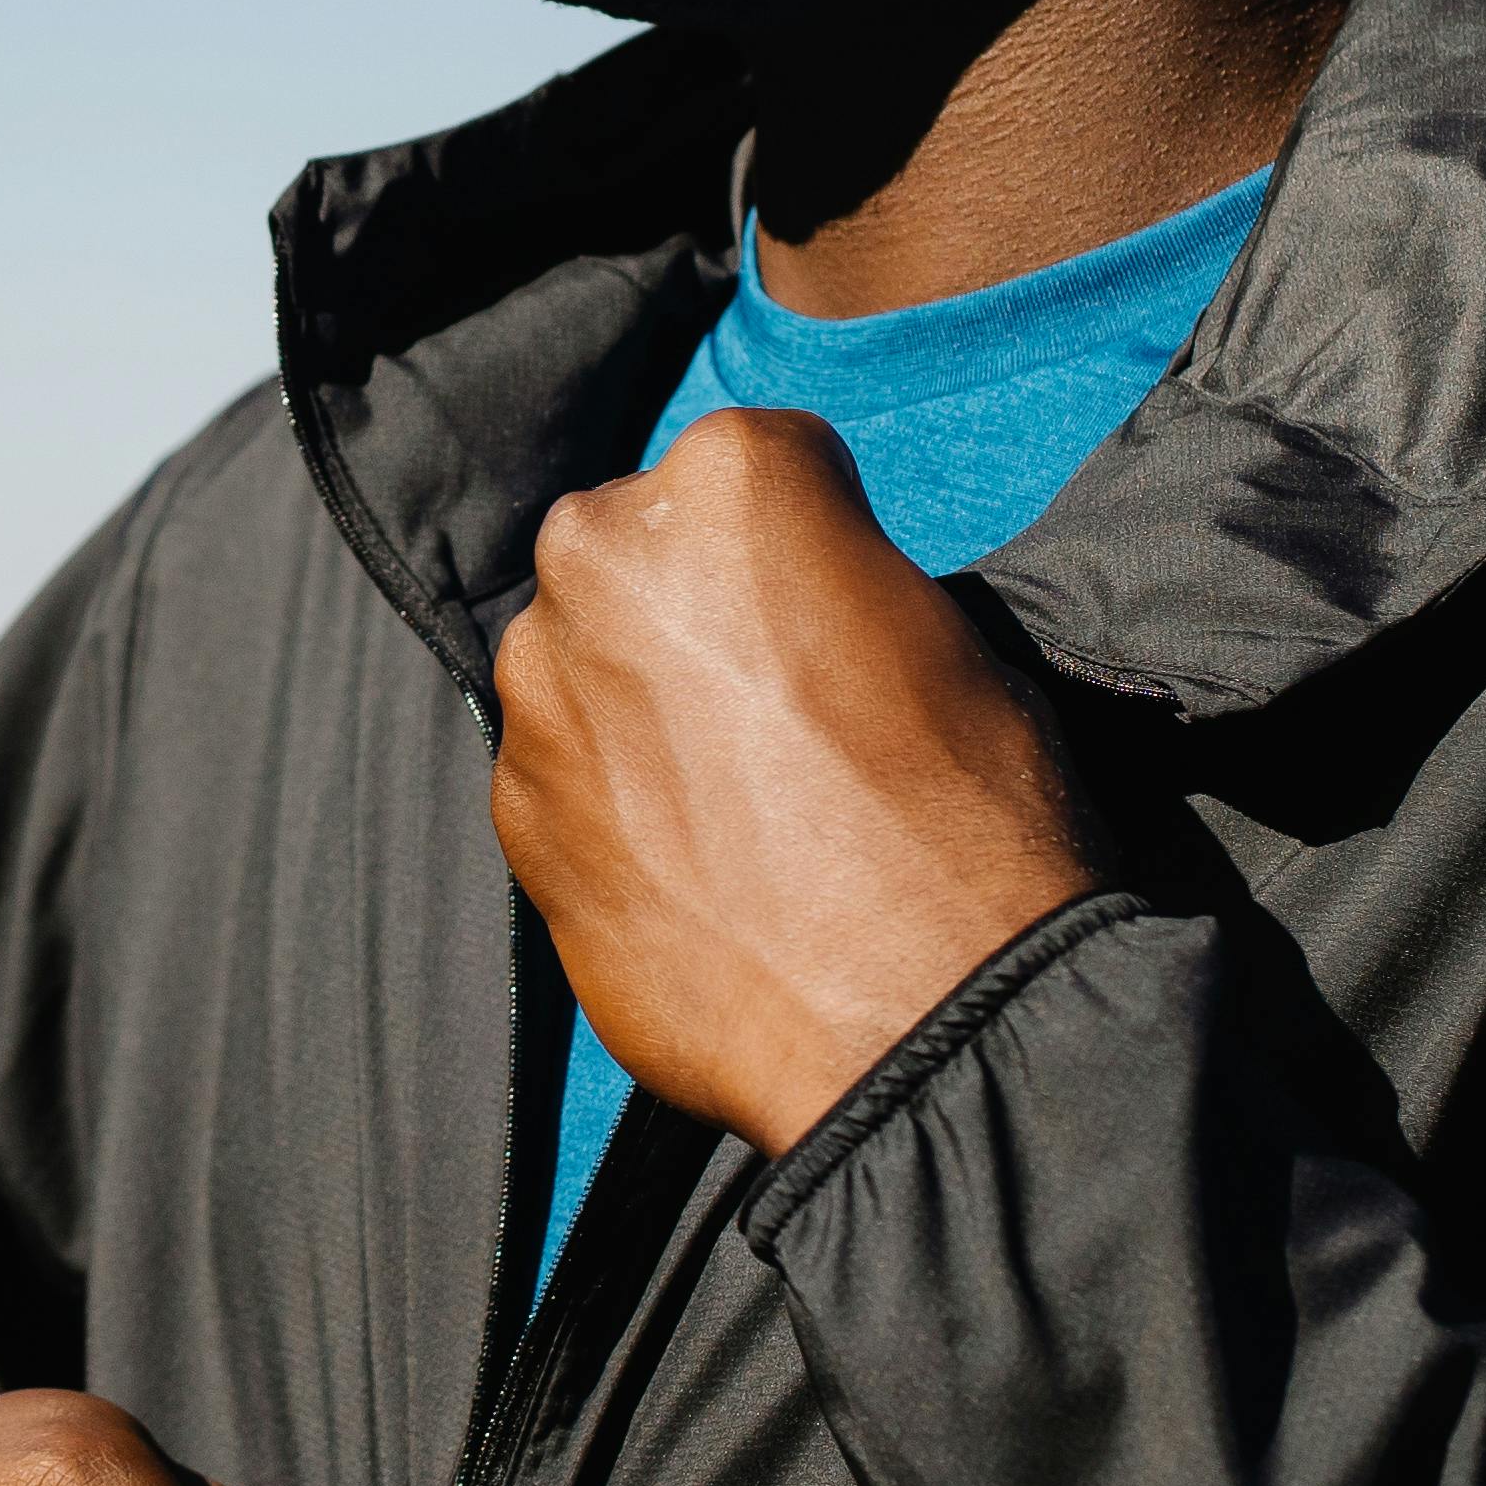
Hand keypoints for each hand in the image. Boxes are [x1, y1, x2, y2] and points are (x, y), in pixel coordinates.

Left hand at [491, 405, 1104, 1157]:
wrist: (924, 1014)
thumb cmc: (973, 818)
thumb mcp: (950, 634)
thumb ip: (831, 585)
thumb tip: (792, 616)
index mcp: (726, 476)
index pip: (760, 471)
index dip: (813, 545)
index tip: (842, 612)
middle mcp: (600, 554)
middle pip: (640, 552)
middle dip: (693, 608)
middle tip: (781, 710)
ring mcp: (539, 685)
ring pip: (585, 662)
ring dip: (638, 706)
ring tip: (740, 805)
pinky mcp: (512, 809)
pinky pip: (562, 774)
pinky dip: (612, 806)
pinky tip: (699, 870)